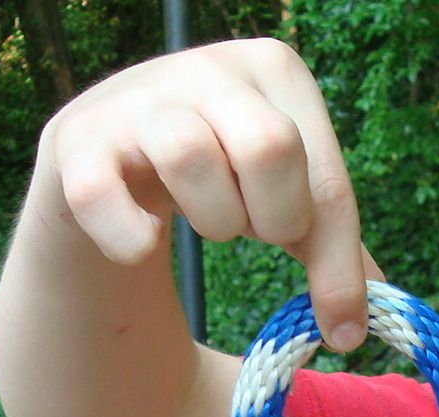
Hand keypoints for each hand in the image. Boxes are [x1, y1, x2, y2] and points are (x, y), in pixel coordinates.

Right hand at [39, 38, 378, 350]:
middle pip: (269, 147)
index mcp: (275, 71)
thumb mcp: (284, 200)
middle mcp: (208, 66)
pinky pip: (102, 194)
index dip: (336, 262)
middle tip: (252, 228)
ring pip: (191, 155)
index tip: (343, 329)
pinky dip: (129, 237)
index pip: (325, 173)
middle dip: (270, 217)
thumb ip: (329, 249)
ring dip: (212, 218)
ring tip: (208, 218)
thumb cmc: (220, 178)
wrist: (115, 164)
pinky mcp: (78, 138)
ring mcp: (138, 96)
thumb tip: (360, 325)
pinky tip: (144, 243)